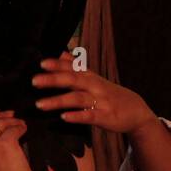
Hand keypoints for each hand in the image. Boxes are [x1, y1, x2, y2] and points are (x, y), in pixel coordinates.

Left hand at [31, 51, 155, 134]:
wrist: (136, 111)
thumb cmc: (110, 94)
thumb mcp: (94, 78)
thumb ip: (76, 66)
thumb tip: (60, 52)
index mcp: (90, 77)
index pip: (73, 67)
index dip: (58, 64)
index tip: (42, 62)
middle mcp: (94, 86)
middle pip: (73, 80)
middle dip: (53, 80)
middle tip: (34, 81)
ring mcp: (100, 101)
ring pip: (77, 99)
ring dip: (58, 100)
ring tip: (40, 104)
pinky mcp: (105, 117)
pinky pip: (89, 116)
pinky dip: (77, 116)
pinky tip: (64, 117)